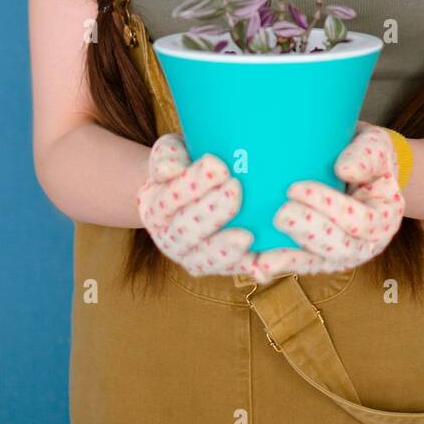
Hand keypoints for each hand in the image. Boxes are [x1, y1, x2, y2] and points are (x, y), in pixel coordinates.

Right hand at [136, 133, 254, 276]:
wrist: (192, 189)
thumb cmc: (184, 164)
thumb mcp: (171, 152)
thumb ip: (167, 157)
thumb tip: (171, 170)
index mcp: (154, 208)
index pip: (169, 198)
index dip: (192, 184)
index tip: (217, 165)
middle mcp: (168, 238)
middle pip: (187, 229)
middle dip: (212, 212)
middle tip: (236, 189)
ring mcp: (191, 257)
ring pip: (205, 258)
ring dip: (225, 249)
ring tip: (247, 236)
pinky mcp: (218, 268)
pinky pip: (235, 271)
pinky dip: (251, 268)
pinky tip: (269, 264)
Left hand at [235, 122, 405, 284]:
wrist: (354, 167)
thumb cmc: (364, 156)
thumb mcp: (374, 146)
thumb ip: (365, 156)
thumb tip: (344, 170)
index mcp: (385, 219)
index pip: (360, 221)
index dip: (329, 206)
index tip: (297, 187)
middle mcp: (367, 244)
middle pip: (340, 247)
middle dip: (309, 231)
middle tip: (280, 213)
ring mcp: (342, 255)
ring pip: (318, 262)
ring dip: (290, 258)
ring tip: (263, 255)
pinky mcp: (320, 258)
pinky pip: (300, 264)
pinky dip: (279, 265)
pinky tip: (257, 266)